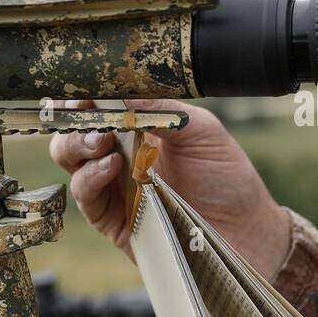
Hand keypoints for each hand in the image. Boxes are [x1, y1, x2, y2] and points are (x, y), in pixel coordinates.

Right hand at [49, 99, 292, 281]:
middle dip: (74, 121)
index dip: (83, 97)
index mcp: (139, 129)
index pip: (98, 108)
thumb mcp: (201, 130)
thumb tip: (123, 94)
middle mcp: (121, 156)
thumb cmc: (227, 177)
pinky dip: (92, 178)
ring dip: (78, 146)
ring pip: (71, 163)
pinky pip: (87, 197)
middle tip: (86, 115)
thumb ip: (162, 111)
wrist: (246, 228)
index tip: (80, 88)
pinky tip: (112, 166)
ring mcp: (115, 188)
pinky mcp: (115, 220)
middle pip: (73, 133)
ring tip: (102, 140)